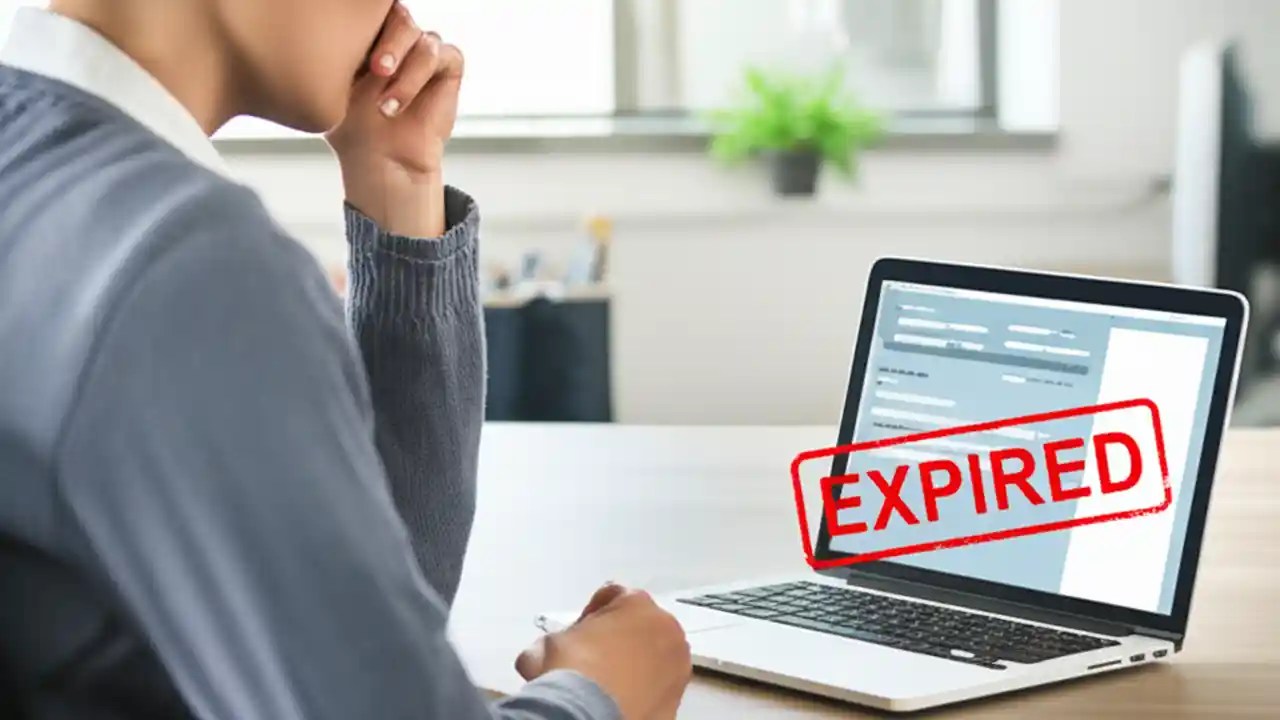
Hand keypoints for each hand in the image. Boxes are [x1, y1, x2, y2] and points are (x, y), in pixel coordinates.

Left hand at [325, 1, 462, 237]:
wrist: (379, 159)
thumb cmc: (349, 123)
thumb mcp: (328, 83)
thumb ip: (328, 50)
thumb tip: (301, 25)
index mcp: (365, 30)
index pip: (368, 9)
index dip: (360, 18)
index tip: (354, 56)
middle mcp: (395, 33)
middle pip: (395, 12)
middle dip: (387, 41)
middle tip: (376, 70)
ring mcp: (422, 46)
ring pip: (419, 34)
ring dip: (402, 69)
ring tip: (383, 103)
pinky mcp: (447, 63)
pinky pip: (439, 54)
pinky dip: (417, 78)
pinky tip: (396, 105)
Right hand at [517, 584, 691, 719]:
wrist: (587, 717)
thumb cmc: (570, 670)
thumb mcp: (550, 642)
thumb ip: (562, 636)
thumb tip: (549, 651)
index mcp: (638, 604)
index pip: (613, 595)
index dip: (592, 612)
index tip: (579, 631)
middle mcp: (667, 630)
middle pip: (639, 626)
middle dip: (619, 638)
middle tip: (593, 657)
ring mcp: (677, 667)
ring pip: (654, 658)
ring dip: (635, 665)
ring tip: (607, 683)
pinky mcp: (677, 700)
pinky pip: (656, 689)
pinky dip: (642, 692)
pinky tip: (619, 701)